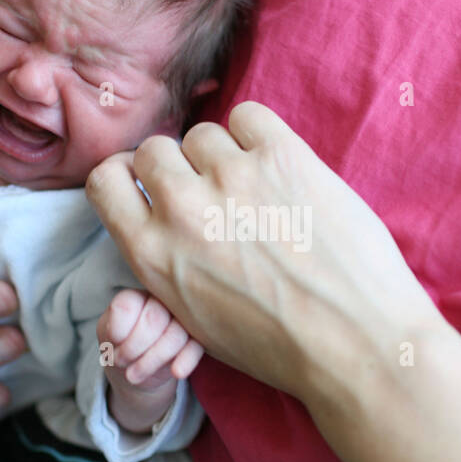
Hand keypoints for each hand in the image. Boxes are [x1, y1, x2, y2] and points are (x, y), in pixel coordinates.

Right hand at [85, 101, 441, 403]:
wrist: (356, 343)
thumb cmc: (281, 344)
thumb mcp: (194, 320)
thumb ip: (165, 263)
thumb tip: (160, 219)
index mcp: (151, 255)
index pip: (104, 179)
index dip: (129, 177)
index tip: (153, 186)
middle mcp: (182, 210)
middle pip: (154, 150)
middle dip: (179, 167)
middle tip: (214, 192)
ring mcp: (232, 177)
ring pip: (204, 135)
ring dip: (225, 156)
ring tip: (259, 192)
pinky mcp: (283, 157)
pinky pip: (249, 116)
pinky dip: (258, 136)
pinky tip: (279, 168)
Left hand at [97, 289, 204, 391]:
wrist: (137, 371)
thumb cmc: (120, 348)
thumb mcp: (107, 339)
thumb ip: (114, 330)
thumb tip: (124, 335)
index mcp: (135, 297)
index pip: (128, 306)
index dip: (119, 332)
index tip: (112, 347)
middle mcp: (160, 301)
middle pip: (154, 319)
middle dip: (134, 347)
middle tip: (121, 363)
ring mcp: (181, 318)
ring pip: (175, 334)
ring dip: (153, 360)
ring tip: (133, 376)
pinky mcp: (196, 337)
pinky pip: (196, 346)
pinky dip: (186, 360)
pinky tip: (176, 372)